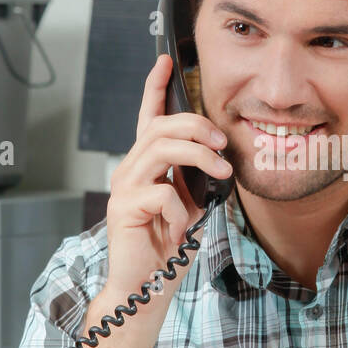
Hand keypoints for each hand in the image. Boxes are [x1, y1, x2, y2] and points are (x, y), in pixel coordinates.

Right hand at [104, 54, 231, 304]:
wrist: (145, 287)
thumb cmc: (167, 246)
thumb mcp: (189, 204)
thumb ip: (195, 178)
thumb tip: (219, 156)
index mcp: (146, 165)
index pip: (148, 117)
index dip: (154, 86)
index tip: (164, 60)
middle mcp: (129, 169)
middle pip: (162, 127)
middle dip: (198, 127)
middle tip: (224, 144)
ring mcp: (123, 187)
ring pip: (163, 149)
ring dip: (200, 157)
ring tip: (222, 172)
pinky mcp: (123, 208)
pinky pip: (162, 192)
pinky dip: (181, 209)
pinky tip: (180, 228)